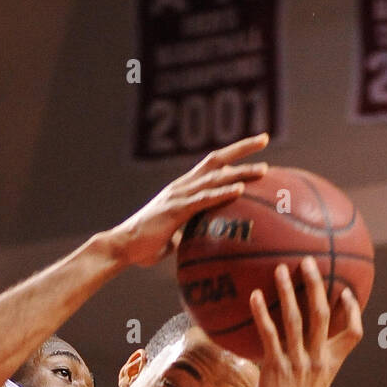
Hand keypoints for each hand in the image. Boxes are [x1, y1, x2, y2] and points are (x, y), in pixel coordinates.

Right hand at [106, 135, 269, 267]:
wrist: (121, 247)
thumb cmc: (144, 247)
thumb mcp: (171, 238)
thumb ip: (186, 234)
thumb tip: (199, 242)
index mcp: (182, 190)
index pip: (210, 165)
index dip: (232, 155)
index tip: (254, 147)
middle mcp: (181, 186)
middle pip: (216, 161)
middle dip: (242, 148)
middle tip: (265, 138)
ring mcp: (178, 196)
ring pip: (214, 177)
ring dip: (240, 172)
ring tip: (264, 170)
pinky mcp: (175, 210)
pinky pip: (204, 199)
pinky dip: (223, 192)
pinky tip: (240, 190)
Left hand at [249, 257, 363, 386]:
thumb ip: (306, 367)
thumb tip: (291, 351)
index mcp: (330, 364)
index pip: (352, 333)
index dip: (352, 310)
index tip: (346, 291)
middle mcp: (318, 359)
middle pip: (323, 314)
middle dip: (317, 284)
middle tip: (308, 261)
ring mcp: (298, 362)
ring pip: (296, 318)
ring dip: (288, 291)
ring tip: (280, 269)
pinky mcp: (277, 367)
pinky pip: (269, 334)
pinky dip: (263, 313)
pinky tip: (254, 296)